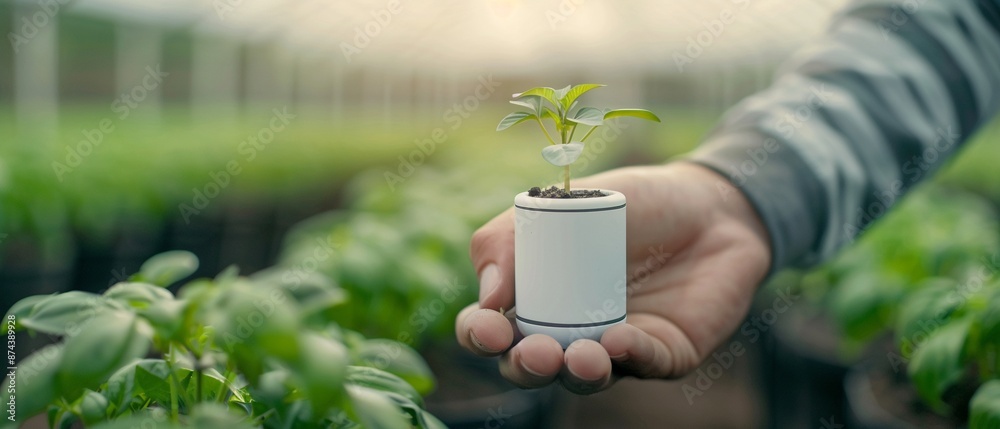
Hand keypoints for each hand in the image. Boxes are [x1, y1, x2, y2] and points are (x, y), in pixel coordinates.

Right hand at [454, 162, 770, 393]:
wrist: (710, 203)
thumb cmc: (631, 203)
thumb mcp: (562, 204)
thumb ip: (510, 239)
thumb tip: (490, 297)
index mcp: (533, 296)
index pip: (488, 328)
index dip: (479, 334)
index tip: (489, 326)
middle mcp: (566, 330)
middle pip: (529, 367)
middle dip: (525, 368)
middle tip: (535, 353)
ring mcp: (614, 347)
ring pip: (585, 377)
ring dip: (576, 372)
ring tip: (579, 356)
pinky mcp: (664, 354)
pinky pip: (645, 364)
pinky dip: (630, 356)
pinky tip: (619, 341)